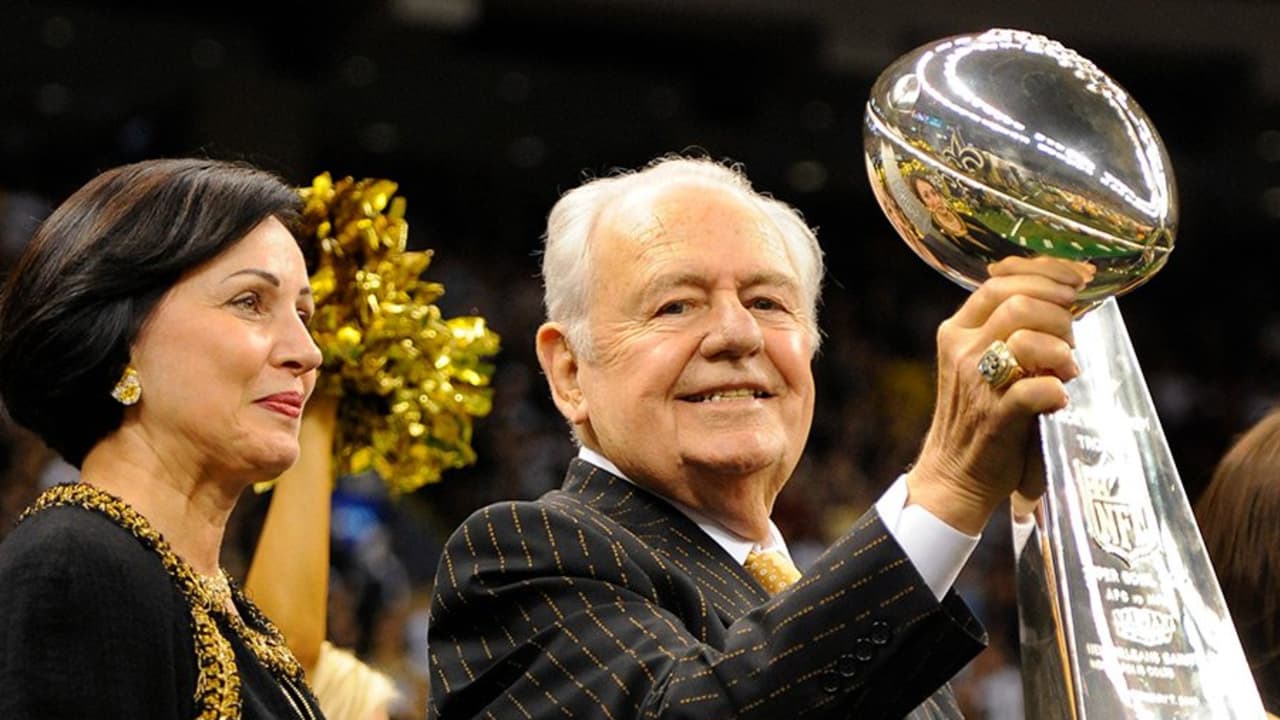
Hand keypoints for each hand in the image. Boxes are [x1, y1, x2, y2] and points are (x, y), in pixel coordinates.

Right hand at [905, 257, 1089, 534]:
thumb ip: (1009, 331)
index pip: (998, 282)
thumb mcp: (983, 363)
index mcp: (957, 331)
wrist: (954, 475)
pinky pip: (1036, 389)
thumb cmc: (980, 416)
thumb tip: (1065, 301)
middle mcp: (961, 350)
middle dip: (1059, 315)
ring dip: (1061, 350)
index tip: (1075, 282)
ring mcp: (975, 383)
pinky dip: (1056, 390)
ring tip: (1067, 369)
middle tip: (1071, 340)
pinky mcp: (995, 416)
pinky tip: (1059, 399)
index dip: (1043, 275)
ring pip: (1026, 339)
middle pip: (1017, 304)